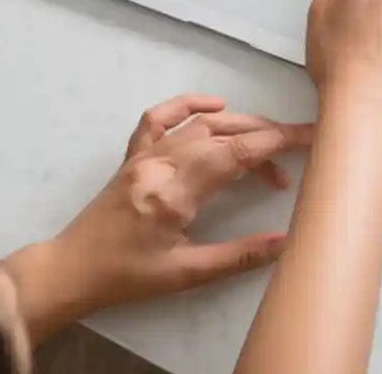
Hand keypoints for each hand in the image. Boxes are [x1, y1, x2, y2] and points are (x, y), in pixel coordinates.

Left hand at [0, 94, 312, 344]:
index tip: (310, 138)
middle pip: (223, 134)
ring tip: (270, 142)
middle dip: (268, 134)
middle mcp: (159, 165)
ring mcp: (143, 156)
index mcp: (172, 194)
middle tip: (301, 145)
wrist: (71, 269)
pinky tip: (216, 106)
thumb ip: (238, 256)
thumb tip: (285, 240)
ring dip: (240, 125)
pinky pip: (160, 118)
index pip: (234, 154)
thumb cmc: (128, 276)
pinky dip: (190, 105)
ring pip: (199, 125)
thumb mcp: (186, 274)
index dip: (276, 142)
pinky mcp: (133, 155)